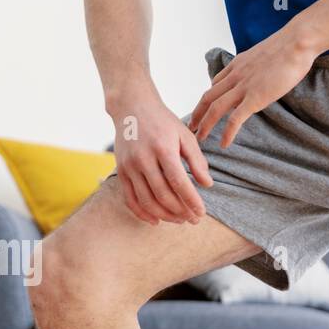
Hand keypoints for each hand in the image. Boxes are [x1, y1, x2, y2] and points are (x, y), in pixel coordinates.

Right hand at [110, 91, 213, 225]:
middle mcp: (143, 158)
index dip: (191, 201)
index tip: (201, 213)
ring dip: (165, 215)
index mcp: (163, 149)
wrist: (132, 107)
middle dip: (180, 211)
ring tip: (179, 220)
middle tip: (194, 219)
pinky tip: (156, 221)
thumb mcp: (185, 135)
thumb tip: (207, 185)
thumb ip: (197, 160)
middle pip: (163, 195)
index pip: (179, 182)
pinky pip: (129, 198)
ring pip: (147, 200)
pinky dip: (142, 213)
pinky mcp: (120, 171)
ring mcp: (129, 166)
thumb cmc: (163, 122)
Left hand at [188, 25, 320, 147]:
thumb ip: (260, 66)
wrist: (296, 43)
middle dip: (197, 113)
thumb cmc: (290, 47)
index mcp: (238, 64)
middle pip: (208, 96)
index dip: (208, 97)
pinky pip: (235, 119)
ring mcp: (244, 87)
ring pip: (215, 108)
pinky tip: (223, 144)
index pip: (216, 82)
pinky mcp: (255, 98)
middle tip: (191, 126)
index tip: (205, 109)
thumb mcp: (267, 54)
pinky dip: (227, 133)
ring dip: (205, 124)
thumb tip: (265, 72)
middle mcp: (235, 76)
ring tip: (199, 138)